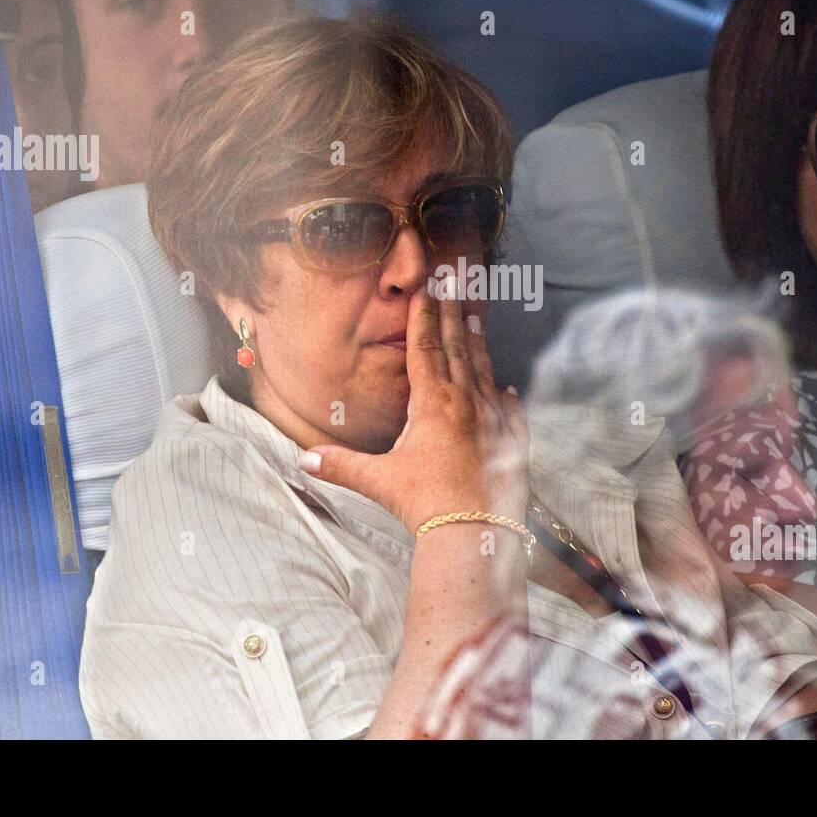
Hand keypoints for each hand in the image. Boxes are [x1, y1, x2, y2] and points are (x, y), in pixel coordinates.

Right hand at [302, 279, 528, 533]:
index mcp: (433, 403)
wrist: (475, 531)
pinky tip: (509, 389)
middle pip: (457, 350)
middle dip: (451, 316)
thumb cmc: (426, 503)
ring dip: (478, 344)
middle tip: (454, 285)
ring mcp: (494, 420)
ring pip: (485, 372)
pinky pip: (511, 412)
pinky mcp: (513, 442)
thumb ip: (342, 465)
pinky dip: (508, 397)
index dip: (424, 316)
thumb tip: (304, 460)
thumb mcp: (379, 481)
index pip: (425, 348)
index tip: (426, 289)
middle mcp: (467, 402)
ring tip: (476, 318)